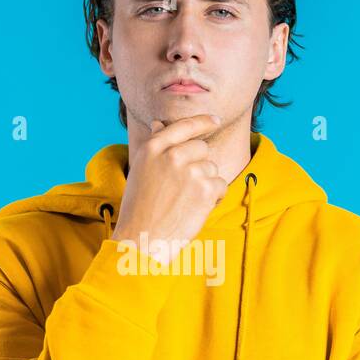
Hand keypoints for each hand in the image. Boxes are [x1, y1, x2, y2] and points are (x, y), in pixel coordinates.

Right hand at [111, 113, 227, 263]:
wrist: (142, 240)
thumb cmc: (139, 209)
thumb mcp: (140, 171)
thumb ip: (154, 147)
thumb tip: (159, 124)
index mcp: (153, 148)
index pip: (183, 126)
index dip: (203, 121)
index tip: (215, 120)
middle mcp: (172, 155)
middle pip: (202, 148)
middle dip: (199, 164)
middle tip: (184, 188)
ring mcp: (190, 171)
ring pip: (212, 168)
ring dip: (206, 183)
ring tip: (185, 202)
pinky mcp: (206, 189)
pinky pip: (221, 185)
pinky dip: (214, 198)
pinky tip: (195, 209)